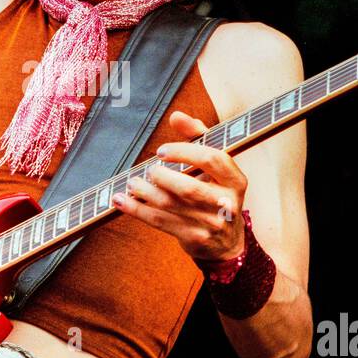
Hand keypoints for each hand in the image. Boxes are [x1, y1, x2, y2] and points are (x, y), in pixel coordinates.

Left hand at [111, 110, 246, 262]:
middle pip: (189, 187)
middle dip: (161, 176)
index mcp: (235, 180)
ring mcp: (210, 223)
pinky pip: (160, 221)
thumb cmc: (217, 193)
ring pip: (171, 205)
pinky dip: (137, 210)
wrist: (227, 241)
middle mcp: (226, 203)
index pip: (212, 160)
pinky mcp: (193, 238)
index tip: (162, 151)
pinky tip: (122, 201)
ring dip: (144, 192)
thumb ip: (198, 137)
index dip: (184, 152)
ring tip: (133, 183)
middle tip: (149, 170)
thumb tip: (176, 116)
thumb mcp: (216, 166)